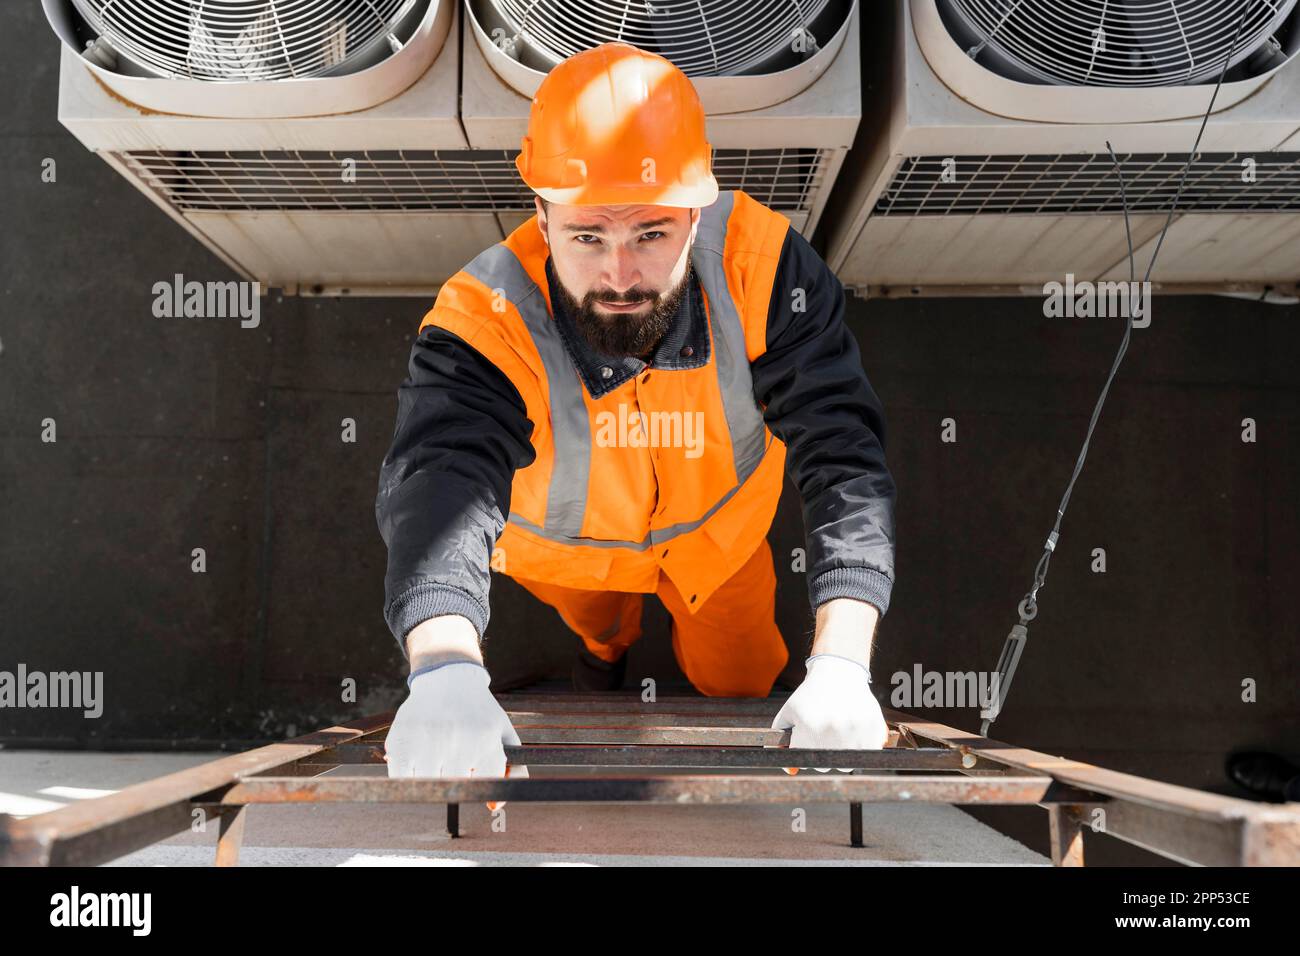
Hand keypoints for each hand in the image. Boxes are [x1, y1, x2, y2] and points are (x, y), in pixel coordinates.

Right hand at [384, 661, 527, 807]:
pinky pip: (402, 779)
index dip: (480, 783)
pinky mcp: (402, 741)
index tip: (474, 773)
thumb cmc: (480, 713)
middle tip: (454, 760)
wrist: (448, 677)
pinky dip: (407, 777)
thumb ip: (514, 770)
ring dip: (432, 778)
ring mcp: (428, 741)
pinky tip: (417, 760)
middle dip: (455, 779)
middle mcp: (458, 741)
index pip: (486, 784)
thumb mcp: (505, 733)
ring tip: (437, 756)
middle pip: (455, 787)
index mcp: (487, 740)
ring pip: (428, 786)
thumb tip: (493, 807)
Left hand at [771, 654, 888, 772]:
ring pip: (845, 765)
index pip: (803, 758)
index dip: (804, 747)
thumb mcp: (789, 712)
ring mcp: (855, 733)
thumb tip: (790, 771)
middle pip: (824, 765)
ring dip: (841, 753)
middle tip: (824, 729)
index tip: (808, 734)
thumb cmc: (811, 694)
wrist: (839, 674)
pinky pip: (866, 755)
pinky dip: (861, 748)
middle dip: (821, 752)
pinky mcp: (873, 732)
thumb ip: (780, 741)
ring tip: (838, 729)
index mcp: (810, 729)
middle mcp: (833, 733)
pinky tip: (854, 731)